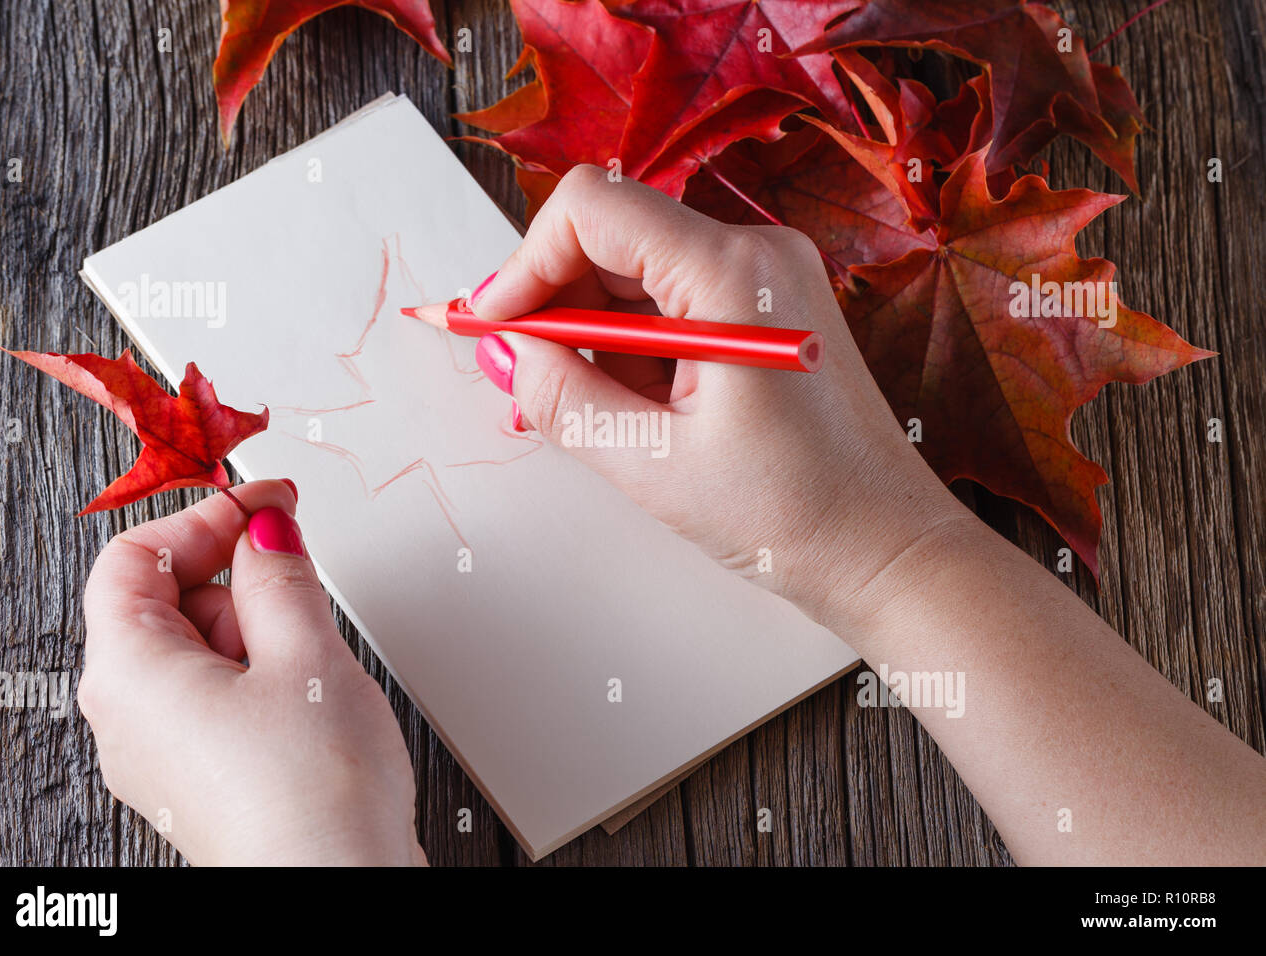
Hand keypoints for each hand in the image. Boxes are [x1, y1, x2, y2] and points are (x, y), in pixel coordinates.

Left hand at [78, 479, 424, 865]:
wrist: (338, 892)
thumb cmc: (311, 797)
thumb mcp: (306, 654)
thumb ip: (281, 575)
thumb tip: (265, 529)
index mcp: (130, 673)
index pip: (136, 557)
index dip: (204, 516)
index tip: (264, 500)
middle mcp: (129, 716)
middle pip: (167, 602)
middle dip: (236, 575)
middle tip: (299, 570)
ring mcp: (163, 751)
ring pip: (199, 650)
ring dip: (257, 627)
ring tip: (315, 654)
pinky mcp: (201, 775)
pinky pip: (216, 696)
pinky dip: (261, 672)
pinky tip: (309, 691)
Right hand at [470, 166, 971, 628]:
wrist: (886, 550)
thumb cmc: (794, 515)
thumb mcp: (653, 464)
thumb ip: (562, 397)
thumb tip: (504, 350)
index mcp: (732, 272)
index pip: (593, 208)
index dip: (527, 262)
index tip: (496, 326)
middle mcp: (758, 253)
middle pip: (615, 235)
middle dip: (558, 303)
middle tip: (530, 379)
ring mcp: (770, 279)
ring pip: (641, 273)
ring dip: (598, 334)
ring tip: (605, 415)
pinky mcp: (771, 310)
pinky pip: (677, 302)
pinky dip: (639, 347)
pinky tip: (643, 410)